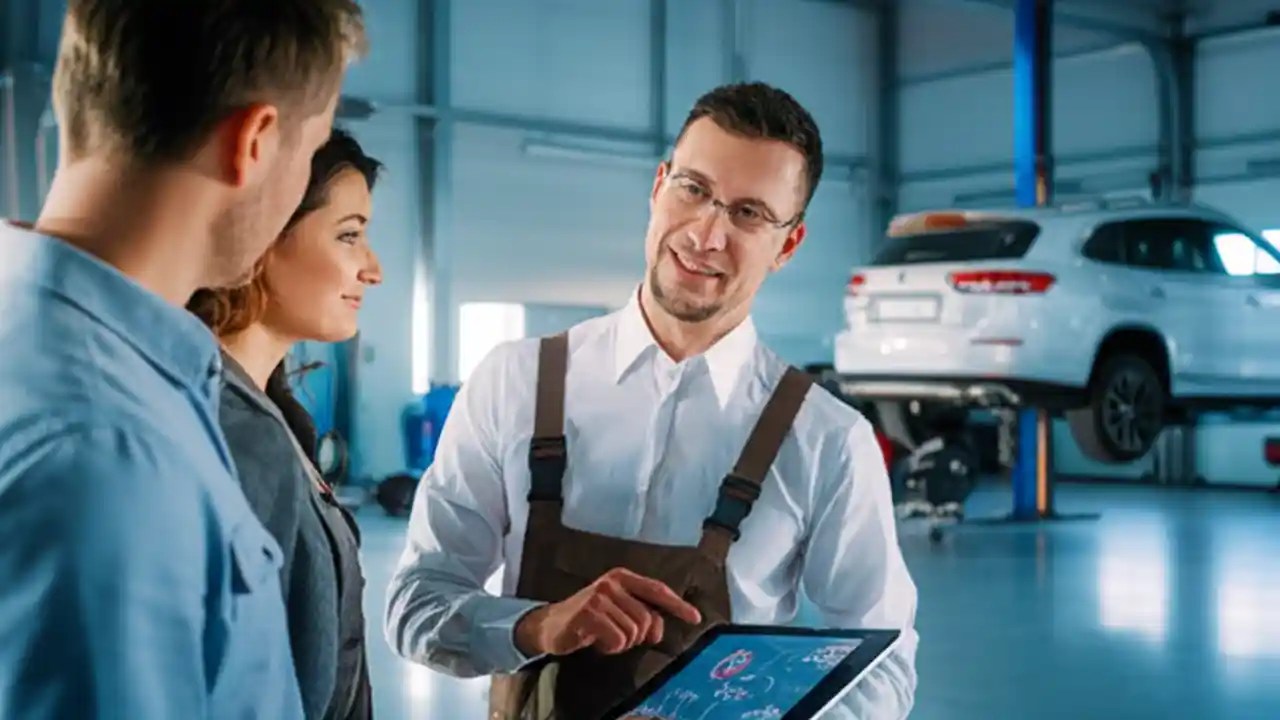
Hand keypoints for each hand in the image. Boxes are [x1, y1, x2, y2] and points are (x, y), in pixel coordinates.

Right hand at [515, 568, 701, 656]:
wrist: (551, 625)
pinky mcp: (588, 613)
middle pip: (647, 619)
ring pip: (633, 632)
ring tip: (604, 636)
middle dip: (638, 636)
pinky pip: (617, 640)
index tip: (696, 618)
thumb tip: (659, 630)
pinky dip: (609, 647)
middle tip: (619, 637)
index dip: (678, 605)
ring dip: (621, 643)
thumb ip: (642, 614)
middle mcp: (612, 583)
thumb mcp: (619, 611)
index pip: (657, 590)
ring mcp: (599, 597)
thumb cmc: (590, 619)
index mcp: (623, 577)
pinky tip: (595, 641)